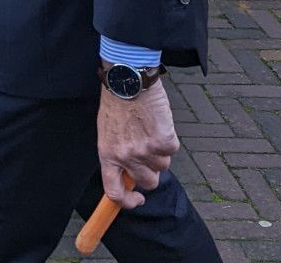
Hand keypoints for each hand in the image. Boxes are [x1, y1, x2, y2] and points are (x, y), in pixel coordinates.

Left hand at [96, 73, 178, 209]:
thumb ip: (117, 154)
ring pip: (163, 164)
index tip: (138, 198)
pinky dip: (169, 137)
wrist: (128, 80)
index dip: (128, 201)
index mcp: (108, 156)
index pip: (115, 192)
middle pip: (149, 182)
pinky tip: (158, 122)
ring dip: (160, 151)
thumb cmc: (116, 102)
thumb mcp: (107, 132)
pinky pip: (173, 149)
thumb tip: (129, 171)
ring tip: (150, 129)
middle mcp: (127, 157)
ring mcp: (146, 151)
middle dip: (152, 171)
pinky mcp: (163, 140)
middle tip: (149, 152)